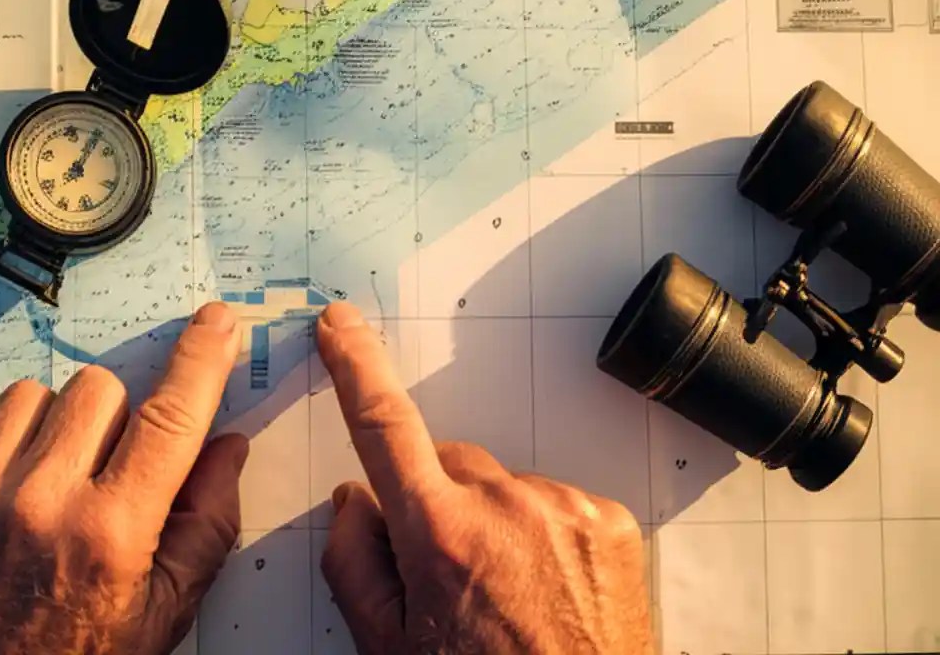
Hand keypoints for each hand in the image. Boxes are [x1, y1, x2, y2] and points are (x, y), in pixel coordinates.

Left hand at [0, 302, 245, 654]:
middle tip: (111, 469)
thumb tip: (227, 444)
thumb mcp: (163, 614)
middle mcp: (37, 506)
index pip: (170, 419)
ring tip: (51, 483)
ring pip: (30, 395)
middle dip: (118, 417)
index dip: (202, 360)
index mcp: (111, 535)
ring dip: (54, 427)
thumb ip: (205, 525)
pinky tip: (2, 504)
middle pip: (97, 389)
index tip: (216, 323)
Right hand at [316, 303, 652, 654]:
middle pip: (445, 464)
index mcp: (440, 536)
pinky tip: (543, 588)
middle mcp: (505, 507)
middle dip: (434, 501)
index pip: (383, 427)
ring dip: (491, 520)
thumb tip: (354, 502)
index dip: (356, 368)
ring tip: (505, 593)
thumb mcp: (387, 647)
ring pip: (500, 486)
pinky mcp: (608, 518)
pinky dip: (539, 532)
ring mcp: (563, 507)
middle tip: (444, 573)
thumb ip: (353, 563)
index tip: (342, 327)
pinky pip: (552, 501)